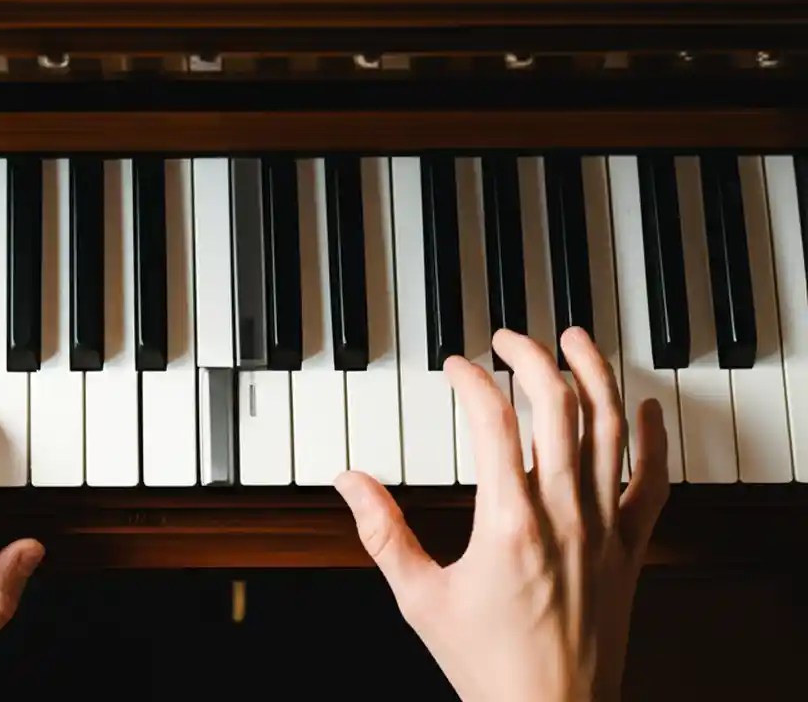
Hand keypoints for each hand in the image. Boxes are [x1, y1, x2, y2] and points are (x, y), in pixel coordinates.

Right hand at [334, 327, 668, 701]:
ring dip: (594, 374)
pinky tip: (646, 407)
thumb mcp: (419, 598)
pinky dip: (655, 437)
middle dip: (531, 357)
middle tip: (509, 338)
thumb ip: (382, 532)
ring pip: (611, 428)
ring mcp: (604, 527)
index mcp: (509, 522)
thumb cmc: (489, 665)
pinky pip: (655, 480)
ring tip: (575, 340)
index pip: (493, 421)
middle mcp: (564, 514)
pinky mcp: (631, 547)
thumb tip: (349, 482)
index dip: (471, 381)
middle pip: (558, 406)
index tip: (455, 368)